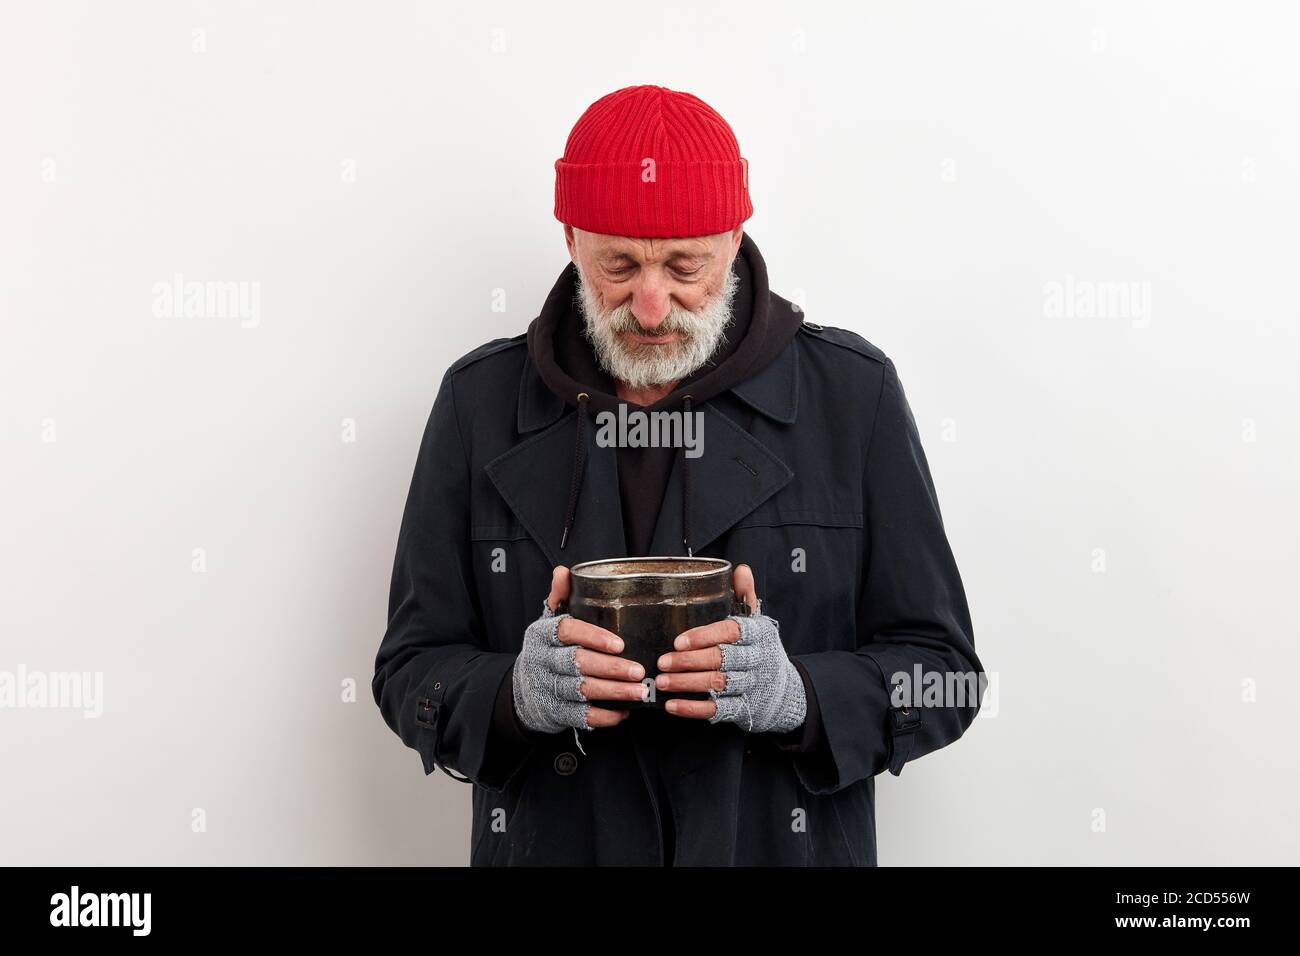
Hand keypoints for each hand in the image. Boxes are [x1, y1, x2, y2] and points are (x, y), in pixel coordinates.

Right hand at [512, 566, 647, 733]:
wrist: (523, 692)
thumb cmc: (547, 650)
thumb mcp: (549, 621)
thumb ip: (561, 597)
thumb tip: (563, 572)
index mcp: (543, 635)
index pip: (566, 631)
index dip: (593, 637)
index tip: (619, 643)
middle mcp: (543, 661)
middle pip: (578, 663)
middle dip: (611, 668)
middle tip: (638, 671)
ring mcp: (549, 688)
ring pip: (583, 691)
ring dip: (613, 692)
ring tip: (639, 691)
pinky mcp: (557, 712)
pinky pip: (582, 716)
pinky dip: (605, 716)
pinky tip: (625, 710)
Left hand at [654, 563, 806, 732]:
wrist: (785, 691)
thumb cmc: (761, 650)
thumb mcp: (757, 622)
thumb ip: (746, 597)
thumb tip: (741, 569)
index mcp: (757, 635)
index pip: (731, 632)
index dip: (704, 636)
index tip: (678, 641)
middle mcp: (755, 660)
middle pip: (721, 660)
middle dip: (688, 662)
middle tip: (662, 662)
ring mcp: (750, 686)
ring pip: (717, 685)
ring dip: (687, 684)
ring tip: (662, 681)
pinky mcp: (744, 709)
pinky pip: (717, 710)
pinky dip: (693, 709)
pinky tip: (672, 705)